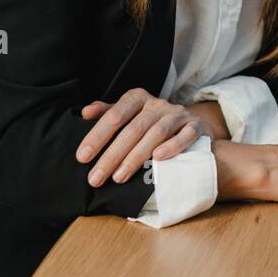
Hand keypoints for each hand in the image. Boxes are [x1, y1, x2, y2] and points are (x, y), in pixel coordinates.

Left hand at [77, 88, 225, 186]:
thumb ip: (108, 113)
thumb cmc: (152, 122)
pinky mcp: (195, 126)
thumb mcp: (129, 114)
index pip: (115, 116)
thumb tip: (85, 112)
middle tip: (96, 178)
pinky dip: (172, 146)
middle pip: (133, 129)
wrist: (191, 125)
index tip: (82, 158)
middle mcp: (158, 104)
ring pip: (156, 133)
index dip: (97, 136)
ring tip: (119, 177)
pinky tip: (158, 159)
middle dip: (112, 155)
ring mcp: (178, 114)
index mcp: (138, 98)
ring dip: (136, 157)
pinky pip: (185, 135)